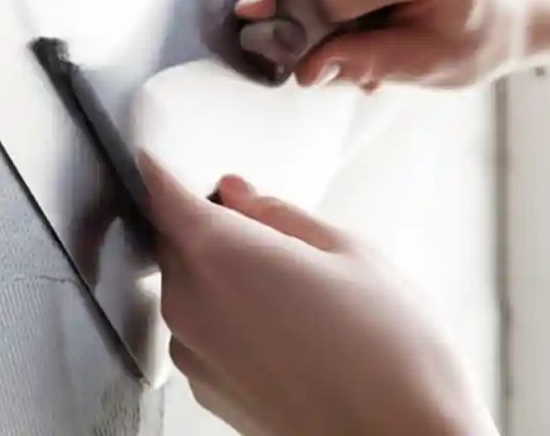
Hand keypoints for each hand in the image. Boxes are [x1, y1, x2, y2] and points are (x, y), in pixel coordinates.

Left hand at [140, 155, 496, 435]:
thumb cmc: (391, 353)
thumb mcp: (349, 251)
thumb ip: (280, 215)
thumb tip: (237, 194)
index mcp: (218, 254)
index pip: (162, 194)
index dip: (163, 171)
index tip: (158, 157)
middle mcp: (191, 304)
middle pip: (175, 243)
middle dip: (209, 228)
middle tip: (273, 234)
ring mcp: (194, 354)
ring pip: (190, 290)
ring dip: (222, 278)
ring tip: (295, 293)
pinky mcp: (208, 392)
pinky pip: (204, 333)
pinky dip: (230, 321)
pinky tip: (288, 331)